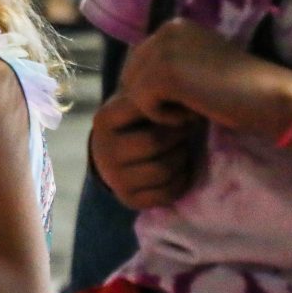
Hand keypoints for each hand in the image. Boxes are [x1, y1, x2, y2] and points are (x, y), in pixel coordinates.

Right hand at [90, 89, 205, 209]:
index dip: (173, 114)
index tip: (182, 114)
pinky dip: (181, 181)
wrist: (118, 152)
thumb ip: (155, 92)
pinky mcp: (128, 199)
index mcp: (104, 119)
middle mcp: (103, 151)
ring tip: (180, 149)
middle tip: (185, 132)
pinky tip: (178, 169)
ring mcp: (114, 179)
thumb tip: (189, 98)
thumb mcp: (140, 99)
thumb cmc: (139, 119)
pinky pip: (167, 193)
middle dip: (179, 138)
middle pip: (156, 144)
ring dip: (182, 159)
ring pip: (164, 170)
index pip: (149, 113)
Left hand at [117, 19, 235, 120]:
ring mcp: (164, 47)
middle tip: (195, 103)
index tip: (195, 95)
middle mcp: (166, 28)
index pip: (138, 64)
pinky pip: (142, 104)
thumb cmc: (237, 91)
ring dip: (162, 109)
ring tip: (197, 106)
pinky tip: (196, 111)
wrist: (271, 98)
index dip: (157, 90)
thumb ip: (165, 66)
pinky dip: (166, 117)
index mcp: (174, 25)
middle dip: (155, 98)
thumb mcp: (195, 68)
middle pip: (130, 76)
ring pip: (134, 91)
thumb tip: (124, 85)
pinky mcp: (165, 71)